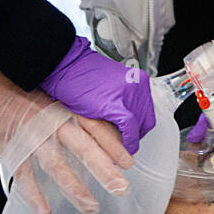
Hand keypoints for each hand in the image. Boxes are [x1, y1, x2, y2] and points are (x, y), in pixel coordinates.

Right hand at [0, 46, 133, 213]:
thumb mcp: (47, 91)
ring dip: (76, 188)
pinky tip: (45, 212)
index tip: (129, 162)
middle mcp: (52, 120)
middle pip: (84, 147)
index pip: (95, 126)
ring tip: (91, 206)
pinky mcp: (9, 147)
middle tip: (121, 188)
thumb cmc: (12, 83)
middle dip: (105, 170)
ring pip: (58, 164)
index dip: (114, 145)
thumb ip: (67, 109)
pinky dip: (34, 195)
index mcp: (64, 105)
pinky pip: (24, 175)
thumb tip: (89, 127)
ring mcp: (31, 135)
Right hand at [40, 36, 155, 155]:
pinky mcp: (115, 106)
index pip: (147, 111)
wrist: (66, 65)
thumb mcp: (111, 84)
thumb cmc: (82, 75)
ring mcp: (128, 96)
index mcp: (138, 80)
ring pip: (140, 128)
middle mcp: (137, 87)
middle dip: (136, 135)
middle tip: (125, 142)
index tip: (133, 135)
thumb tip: (128, 120)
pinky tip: (122, 148)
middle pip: (146, 121)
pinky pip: (130, 131)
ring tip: (120, 146)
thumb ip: (123, 99)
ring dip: (130, 140)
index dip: (139, 127)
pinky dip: (128, 142)